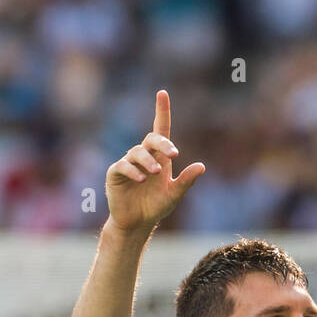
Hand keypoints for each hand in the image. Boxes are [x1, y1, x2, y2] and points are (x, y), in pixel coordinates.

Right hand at [106, 90, 204, 233]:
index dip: (161, 111)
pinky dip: (133, 171)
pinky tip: (141, 179)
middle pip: (151, 139)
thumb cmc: (155, 206)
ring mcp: (128, 163)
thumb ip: (186, 181)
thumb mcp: (174, 194)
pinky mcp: (115, 174)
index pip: (160, 129)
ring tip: (156, 173)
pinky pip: (123, 166)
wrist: (136, 223)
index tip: (162, 93)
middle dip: (162, 144)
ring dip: (148, 161)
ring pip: (137, 153)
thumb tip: (201, 166)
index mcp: (159, 157)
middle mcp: (143, 156)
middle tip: (173, 154)